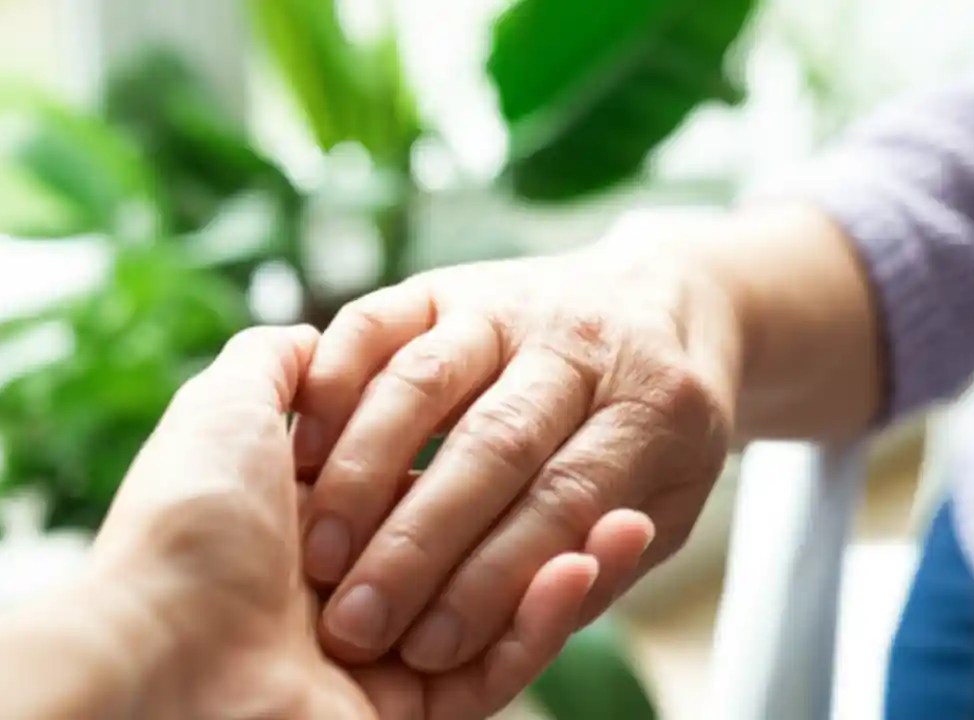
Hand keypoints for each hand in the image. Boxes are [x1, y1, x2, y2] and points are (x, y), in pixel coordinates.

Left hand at [91, 325, 654, 718]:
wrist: (149, 658)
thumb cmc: (185, 527)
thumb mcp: (222, 412)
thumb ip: (277, 363)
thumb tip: (318, 332)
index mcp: (338, 505)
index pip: (445, 455)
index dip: (495, 429)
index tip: (548, 394)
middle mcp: (373, 568)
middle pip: (487, 526)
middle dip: (548, 493)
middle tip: (610, 454)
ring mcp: (397, 640)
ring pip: (509, 593)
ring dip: (575, 551)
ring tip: (633, 513)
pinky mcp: (417, 709)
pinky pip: (504, 668)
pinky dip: (551, 614)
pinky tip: (595, 558)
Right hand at [292, 210, 739, 671]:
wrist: (662, 301)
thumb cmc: (652, 435)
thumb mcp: (668, 504)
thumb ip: (611, 559)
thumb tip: (549, 596)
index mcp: (654, 409)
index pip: (565, 500)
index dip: (494, 579)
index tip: (431, 651)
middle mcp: (582, 343)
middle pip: (494, 444)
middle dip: (419, 541)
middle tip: (357, 620)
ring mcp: (509, 303)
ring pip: (426, 379)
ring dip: (364, 469)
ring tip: (320, 551)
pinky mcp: (448, 284)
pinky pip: (377, 322)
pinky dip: (334, 383)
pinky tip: (305, 452)